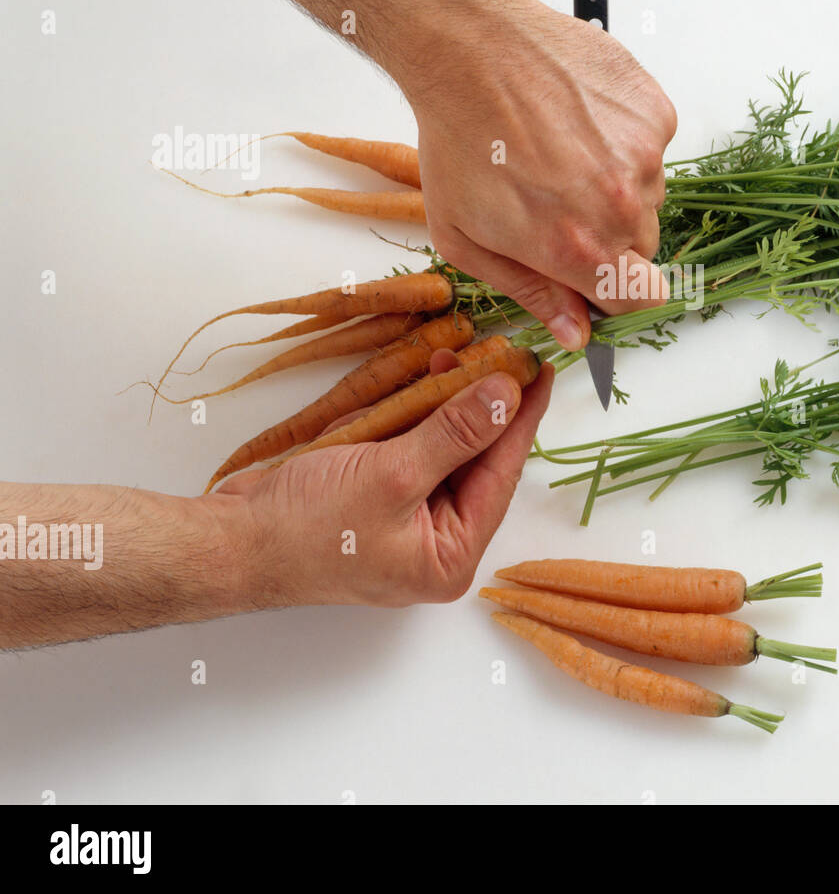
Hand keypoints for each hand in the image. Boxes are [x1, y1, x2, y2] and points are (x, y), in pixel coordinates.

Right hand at [216, 350, 554, 606]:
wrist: (227, 542)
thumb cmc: (306, 528)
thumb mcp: (392, 475)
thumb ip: (454, 433)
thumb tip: (505, 395)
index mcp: (450, 556)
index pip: (501, 474)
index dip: (520, 419)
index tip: (540, 372)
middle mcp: (434, 542)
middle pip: (476, 461)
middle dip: (483, 406)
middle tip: (500, 352)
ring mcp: (404, 521)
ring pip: (444, 449)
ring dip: (449, 404)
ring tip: (457, 358)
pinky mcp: (375, 497)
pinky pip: (410, 449)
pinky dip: (415, 415)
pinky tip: (423, 383)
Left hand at [409, 0, 677, 351]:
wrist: (469, 45)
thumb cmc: (457, 139)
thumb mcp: (467, 238)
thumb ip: (531, 292)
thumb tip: (575, 333)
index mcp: (579, 248)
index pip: (641, 300)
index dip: (618, 294)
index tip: (597, 279)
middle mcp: (623, 206)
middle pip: (642, 247)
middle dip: (607, 236)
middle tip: (558, 200)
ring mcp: (645, 155)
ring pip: (648, 193)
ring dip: (616, 184)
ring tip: (562, 151)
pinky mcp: (655, 111)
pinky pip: (652, 146)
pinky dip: (624, 140)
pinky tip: (578, 121)